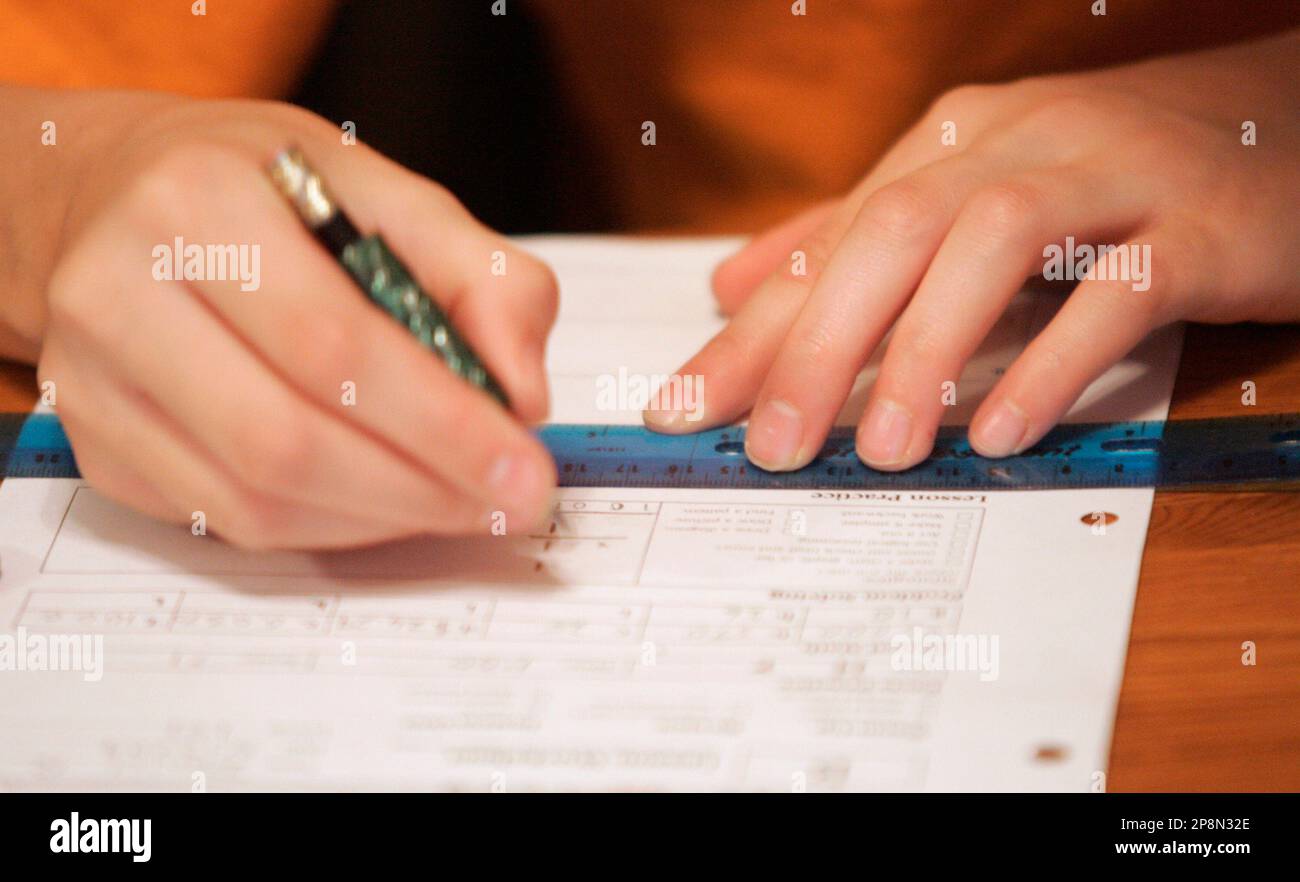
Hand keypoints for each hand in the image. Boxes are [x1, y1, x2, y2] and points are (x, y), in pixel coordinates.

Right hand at [36, 97, 556, 547]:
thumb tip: (524, 395)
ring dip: (381, 518)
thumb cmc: (260, 191)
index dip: (441, 422)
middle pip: (285, 440)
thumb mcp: (385, 190)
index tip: (523, 468)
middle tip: (506, 501)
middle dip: (420, 487)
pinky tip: (385, 501)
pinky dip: (329, 526)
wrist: (114, 196)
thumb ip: (481, 278)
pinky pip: (229, 521)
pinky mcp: (98, 447)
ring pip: (255, 500)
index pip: (332, 342)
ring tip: (459, 501)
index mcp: (197, 203)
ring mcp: (91, 382)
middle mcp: (116, 293)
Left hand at [646, 31, 1299, 470]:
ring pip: (995, 242)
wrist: (1282, 122)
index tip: (686, 408)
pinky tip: (999, 431)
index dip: (753, 330)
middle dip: (819, 343)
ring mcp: (1113, 177)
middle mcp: (1019, 145)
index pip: (830, 240)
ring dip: (926, 350)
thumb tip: (730, 286)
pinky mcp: (1199, 226)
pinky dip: (1053, 362)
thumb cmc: (1103, 177)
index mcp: (951, 142)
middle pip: (895, 232)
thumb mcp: (964, 195)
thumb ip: (848, 240)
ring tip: (878, 449)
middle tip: (771, 445)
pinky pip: (1117, 290)